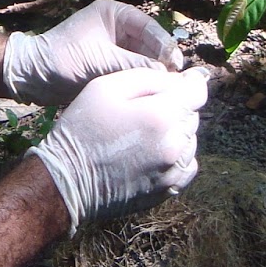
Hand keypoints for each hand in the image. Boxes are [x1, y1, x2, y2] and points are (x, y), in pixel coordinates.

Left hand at [2, 0, 183, 104]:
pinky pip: (132, 69)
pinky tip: (151, 91)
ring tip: (167, 87)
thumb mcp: (101, 61)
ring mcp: (114, 45)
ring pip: (143, 58)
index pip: (149, 27)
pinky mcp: (109, 63)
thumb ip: (135, 65)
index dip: (165, 46)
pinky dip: (140, 79)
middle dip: (161, 60)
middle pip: (150, 43)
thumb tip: (167, 74)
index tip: (176, 64)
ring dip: (153, 71)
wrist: (32, 76)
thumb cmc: (63, 59)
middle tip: (176, 80)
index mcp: (114, 13)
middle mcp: (117, 26)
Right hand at [28, 66, 209, 233]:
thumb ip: (149, 77)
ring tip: (145, 134)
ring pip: (191, 140)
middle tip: (144, 111)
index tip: (176, 83)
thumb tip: (179, 78)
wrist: (67, 181)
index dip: (188, 83)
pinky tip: (154, 153)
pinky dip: (177, 156)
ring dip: (176, 133)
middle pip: (193, 115)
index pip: (198, 91)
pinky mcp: (168, 189)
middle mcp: (174, 144)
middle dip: (176, 107)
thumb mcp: (106, 87)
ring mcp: (173, 171)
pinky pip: (187, 166)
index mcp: (161, 115)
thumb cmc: (83, 128)